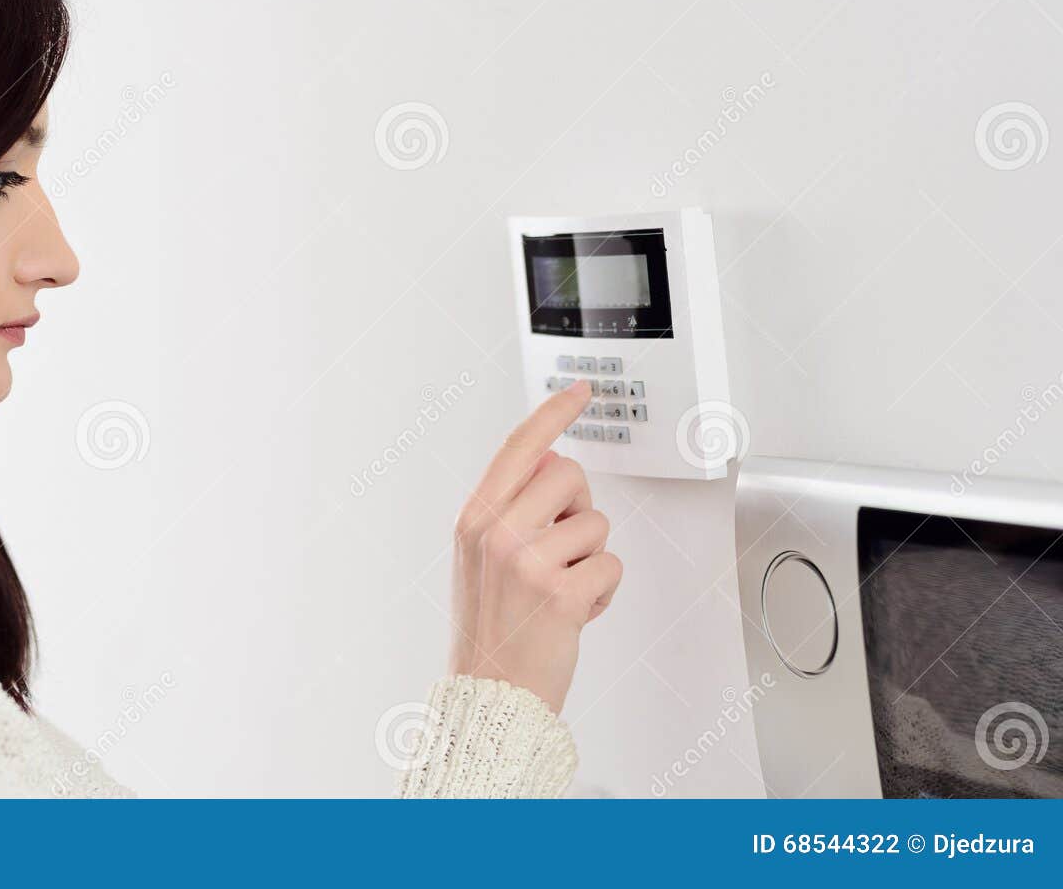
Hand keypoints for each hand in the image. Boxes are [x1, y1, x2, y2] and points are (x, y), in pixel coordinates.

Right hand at [448, 380, 621, 712]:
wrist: (490, 695)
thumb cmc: (490, 629)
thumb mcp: (478, 558)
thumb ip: (507, 511)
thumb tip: (550, 467)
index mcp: (475, 518)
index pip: (519, 447)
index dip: (553, 413)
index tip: (581, 390)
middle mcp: (497, 532)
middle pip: (569, 475)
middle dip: (578, 507)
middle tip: (562, 547)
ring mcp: (527, 561)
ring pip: (596, 522)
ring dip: (591, 557)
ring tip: (563, 589)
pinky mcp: (561, 592)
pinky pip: (610, 564)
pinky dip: (603, 590)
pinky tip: (576, 612)